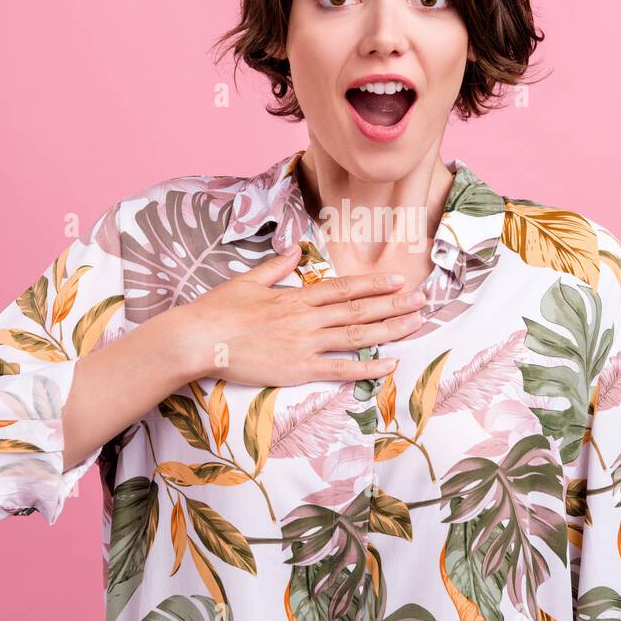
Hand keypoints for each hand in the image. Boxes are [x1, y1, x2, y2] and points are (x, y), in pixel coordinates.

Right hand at [180, 244, 425, 386]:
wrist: (199, 339)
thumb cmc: (218, 310)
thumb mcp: (247, 280)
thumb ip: (276, 266)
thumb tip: (296, 251)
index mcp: (296, 296)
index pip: (343, 288)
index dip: (374, 284)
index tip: (399, 280)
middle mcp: (307, 318)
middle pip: (358, 310)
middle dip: (393, 304)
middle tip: (422, 299)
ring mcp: (305, 344)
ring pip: (356, 336)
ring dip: (390, 329)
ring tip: (415, 323)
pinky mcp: (298, 369)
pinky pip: (339, 369)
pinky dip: (367, 368)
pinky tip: (390, 365)